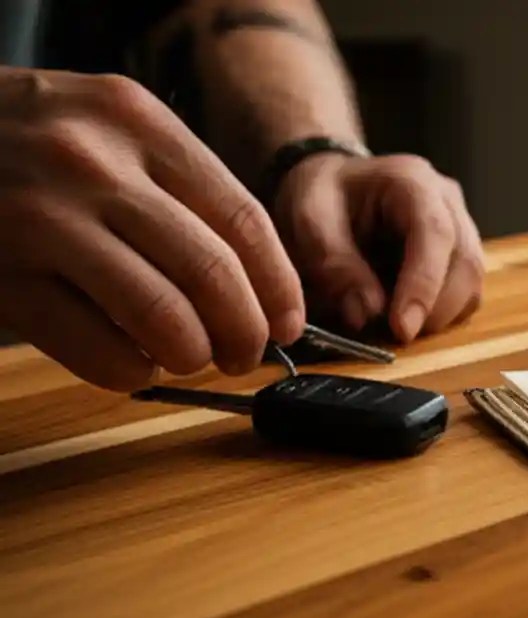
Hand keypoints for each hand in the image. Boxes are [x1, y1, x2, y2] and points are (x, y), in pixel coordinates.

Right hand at [0, 68, 304, 390]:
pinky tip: (134, 365)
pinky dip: (130, 372)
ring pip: (161, 313)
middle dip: (245, 331)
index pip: (242, 219)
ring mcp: (42, 220)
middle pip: (211, 271)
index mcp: (138, 123)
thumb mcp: (108, 130)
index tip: (288, 323)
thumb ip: (177, 188)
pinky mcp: (3, 276)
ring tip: (191, 359)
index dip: (278, 285)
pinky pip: (95, 347)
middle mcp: (94, 165)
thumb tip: (260, 284)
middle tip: (246, 355)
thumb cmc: (30, 142)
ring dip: (193, 354)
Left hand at [272, 152, 484, 343]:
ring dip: (440, 315)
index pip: (435, 234)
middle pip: (465, 263)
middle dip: (434, 310)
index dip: (424, 285)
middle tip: (394, 336)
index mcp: (412, 181)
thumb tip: (364, 315)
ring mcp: (462, 226)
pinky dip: (442, 313)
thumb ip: (335, 265)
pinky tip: (408, 312)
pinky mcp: (461, 254)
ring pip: (472, 282)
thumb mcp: (310, 220)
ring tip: (396, 323)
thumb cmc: (323, 195)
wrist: (335, 185)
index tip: (403, 329)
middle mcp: (448, 201)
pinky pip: (466, 293)